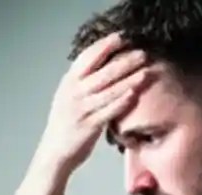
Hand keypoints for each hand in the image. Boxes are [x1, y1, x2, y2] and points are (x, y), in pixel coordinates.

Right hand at [36, 31, 150, 173]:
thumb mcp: (70, 97)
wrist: (55, 151)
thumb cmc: (67, 124)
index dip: (104, 46)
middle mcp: (73, 92)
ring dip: (129, 79)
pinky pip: (108, 110)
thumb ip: (84, 83)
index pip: (87, 58)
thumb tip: (104, 67)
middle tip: (142, 52)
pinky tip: (134, 94)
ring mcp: (81, 108)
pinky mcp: (89, 125)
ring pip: (108, 89)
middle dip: (124, 60)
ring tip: (146, 71)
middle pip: (102, 71)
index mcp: (69, 82)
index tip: (121, 37)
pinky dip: (122, 101)